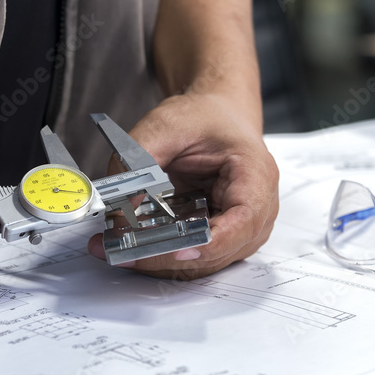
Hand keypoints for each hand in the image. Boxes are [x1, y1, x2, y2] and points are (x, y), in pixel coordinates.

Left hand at [88, 92, 278, 278]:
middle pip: (220, 249)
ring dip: (162, 260)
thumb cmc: (204, 117)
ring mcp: (242, 228)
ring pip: (205, 261)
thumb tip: (120, 208)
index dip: (212, 242)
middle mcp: (257, 208)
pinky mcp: (223, 236)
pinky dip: (164, 255)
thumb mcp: (166, 126)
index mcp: (255, 174)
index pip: (244, 221)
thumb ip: (139, 163)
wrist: (217, 114)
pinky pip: (196, 256)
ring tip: (117, 248)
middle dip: (168, 255)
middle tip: (122, 251)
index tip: (176, 249)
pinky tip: (132, 245)